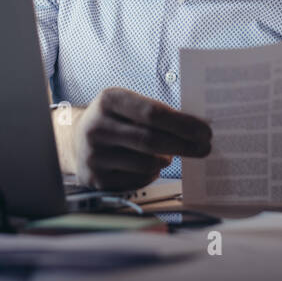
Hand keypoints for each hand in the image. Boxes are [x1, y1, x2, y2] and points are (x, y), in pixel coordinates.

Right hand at [72, 87, 211, 190]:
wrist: (75, 140)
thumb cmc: (113, 120)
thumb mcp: (127, 104)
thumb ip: (157, 113)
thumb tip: (197, 127)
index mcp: (108, 100)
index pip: (153, 113)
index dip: (183, 124)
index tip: (206, 131)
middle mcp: (97, 127)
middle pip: (151, 141)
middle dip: (184, 146)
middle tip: (204, 148)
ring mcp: (94, 155)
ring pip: (147, 164)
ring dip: (165, 161)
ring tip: (167, 156)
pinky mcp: (95, 179)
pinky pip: (137, 180)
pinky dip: (151, 174)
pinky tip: (149, 166)